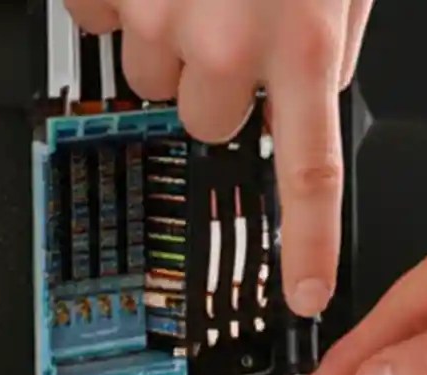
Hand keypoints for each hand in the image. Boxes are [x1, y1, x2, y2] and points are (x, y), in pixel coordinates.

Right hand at [64, 0, 374, 316]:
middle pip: (205, 124)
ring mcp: (155, 18)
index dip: (307, 245)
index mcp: (303, 41)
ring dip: (166, 40)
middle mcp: (225, 42)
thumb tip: (315, 88)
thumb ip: (328, 43)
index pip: (310, 174)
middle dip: (216, 87)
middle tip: (232, 21)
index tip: (304, 293)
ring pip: (148, 78)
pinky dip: (118, 0)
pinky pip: (97, 25)